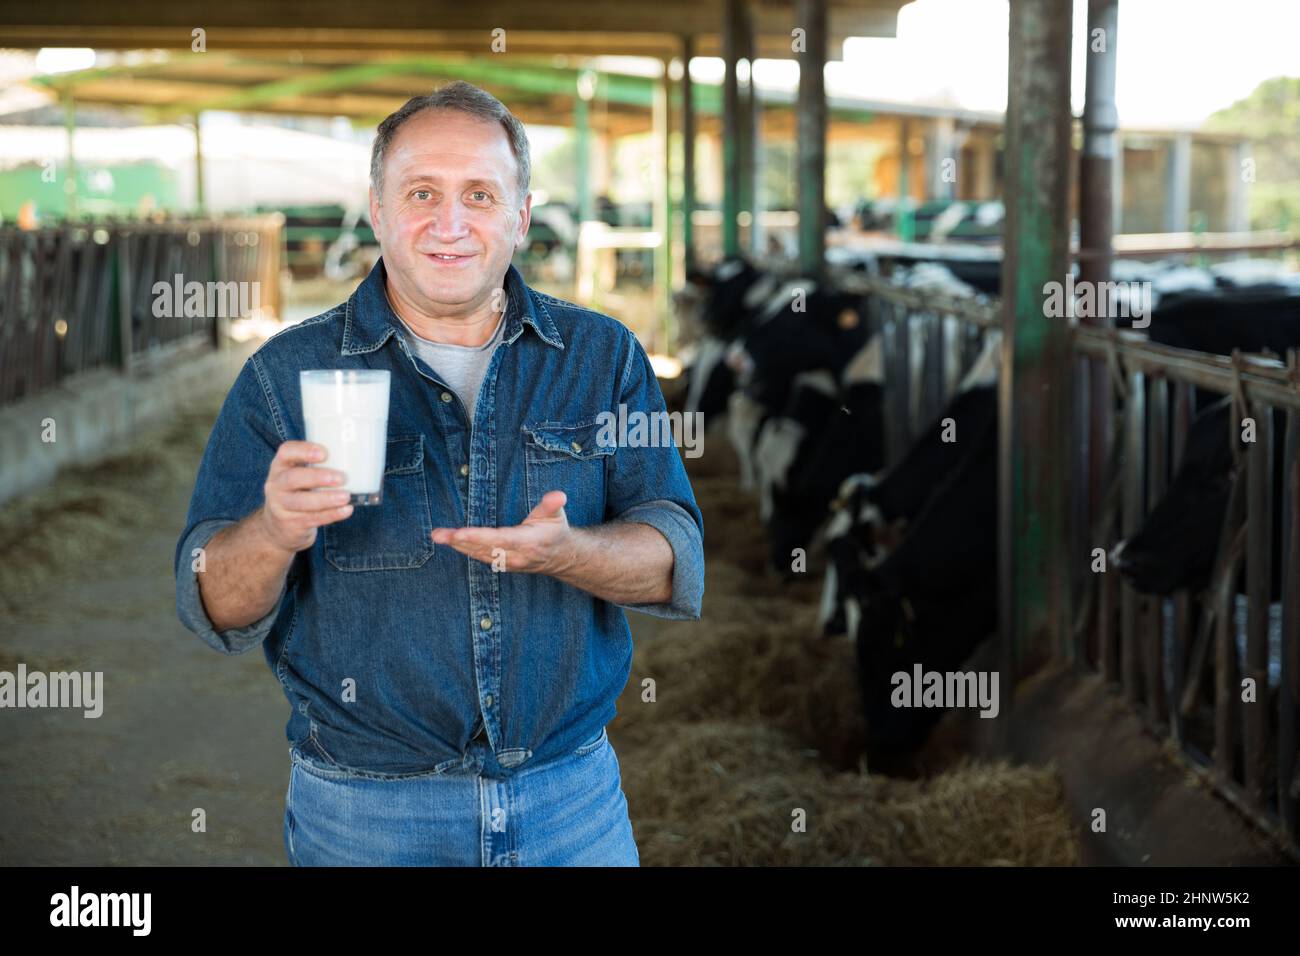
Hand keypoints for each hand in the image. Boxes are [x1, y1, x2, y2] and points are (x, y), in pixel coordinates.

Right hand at [257, 441, 355, 553]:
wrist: (279, 527)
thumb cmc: (298, 492)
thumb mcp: (300, 475)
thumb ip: (320, 466)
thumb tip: (358, 458)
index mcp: (281, 466)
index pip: (286, 452)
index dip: (303, 451)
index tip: (324, 453)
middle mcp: (277, 484)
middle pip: (292, 478)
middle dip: (317, 477)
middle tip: (341, 478)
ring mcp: (281, 506)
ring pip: (302, 502)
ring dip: (326, 499)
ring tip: (346, 496)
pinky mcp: (291, 524)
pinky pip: (312, 518)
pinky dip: (331, 514)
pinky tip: (346, 510)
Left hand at [432, 490, 576, 573]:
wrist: (559, 557)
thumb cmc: (554, 531)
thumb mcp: (556, 516)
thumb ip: (553, 505)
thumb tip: (558, 495)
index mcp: (528, 542)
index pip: (501, 539)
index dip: (480, 537)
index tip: (461, 533)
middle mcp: (516, 555)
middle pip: (483, 548)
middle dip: (460, 541)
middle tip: (438, 534)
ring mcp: (507, 562)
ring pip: (478, 554)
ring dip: (457, 545)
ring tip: (438, 536)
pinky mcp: (501, 564)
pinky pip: (480, 556)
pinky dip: (464, 549)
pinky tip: (450, 541)